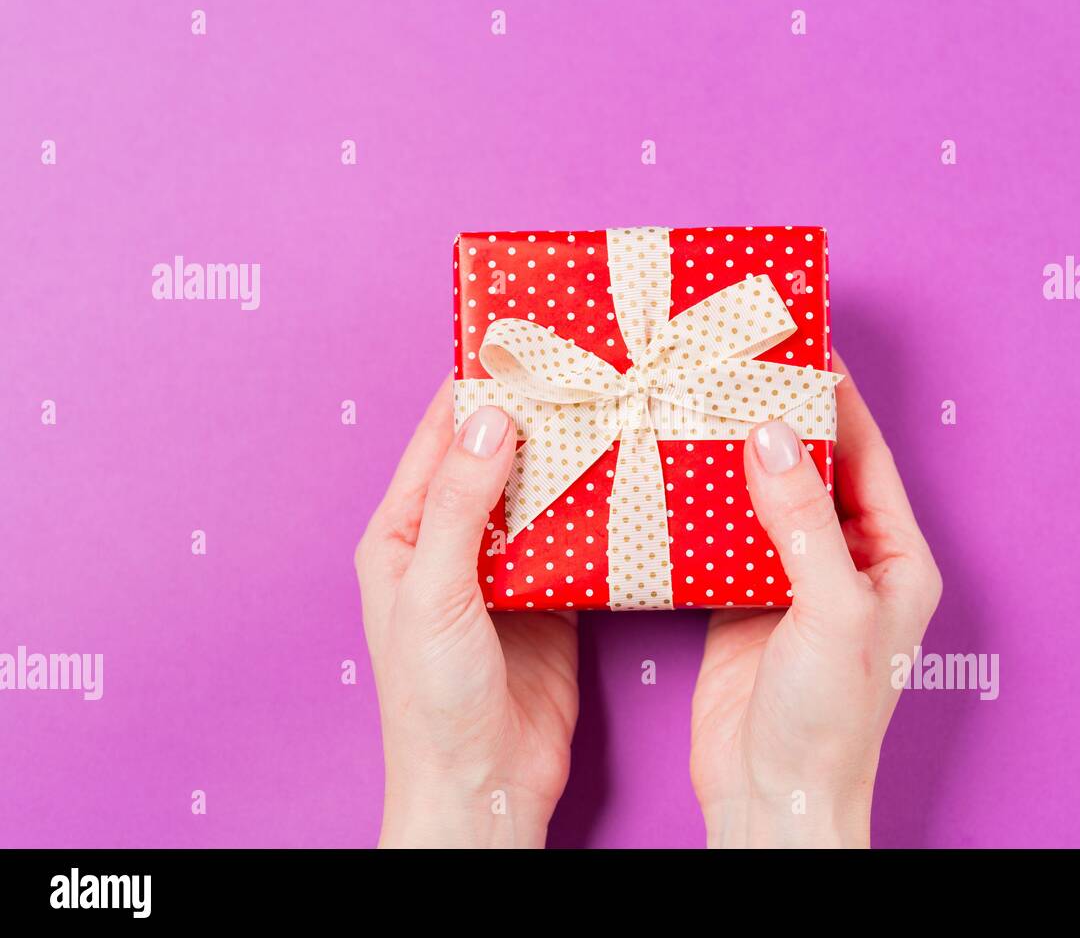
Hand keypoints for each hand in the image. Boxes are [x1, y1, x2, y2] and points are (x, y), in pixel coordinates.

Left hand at [354, 377, 578, 847]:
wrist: (483, 787)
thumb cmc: (434, 700)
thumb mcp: (436, 593)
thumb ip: (461, 506)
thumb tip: (492, 419)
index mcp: (403, 536)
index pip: (439, 442)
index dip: (475, 391)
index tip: (520, 342)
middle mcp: (452, 546)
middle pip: (495, 461)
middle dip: (534, 418)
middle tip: (585, 370)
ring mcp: (505, 573)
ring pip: (539, 496)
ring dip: (569, 460)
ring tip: (614, 410)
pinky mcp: (552, 601)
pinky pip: (573, 541)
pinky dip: (595, 510)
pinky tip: (626, 478)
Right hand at [690, 353, 941, 846]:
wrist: (773, 797)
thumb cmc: (828, 719)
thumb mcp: (830, 610)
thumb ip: (804, 521)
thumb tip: (772, 435)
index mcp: (894, 559)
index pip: (866, 457)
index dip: (837, 399)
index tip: (802, 345)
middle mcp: (848, 562)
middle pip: (815, 469)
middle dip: (782, 418)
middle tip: (740, 363)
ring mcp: (794, 580)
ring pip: (768, 498)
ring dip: (739, 455)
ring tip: (703, 400)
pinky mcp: (744, 601)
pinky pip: (728, 536)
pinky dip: (706, 502)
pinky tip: (679, 467)